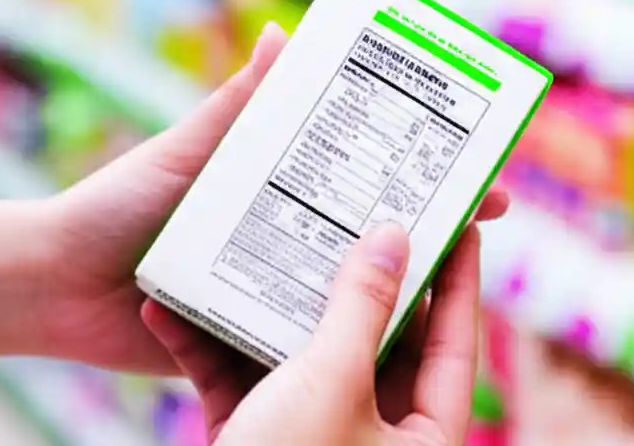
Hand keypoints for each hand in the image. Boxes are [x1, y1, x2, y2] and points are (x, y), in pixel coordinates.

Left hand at [32, 22, 508, 372]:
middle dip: (433, 216)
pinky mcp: (254, 334)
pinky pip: (309, 334)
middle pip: (373, 225)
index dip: (417, 160)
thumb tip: (279, 34)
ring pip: (353, 282)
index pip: (362, 166)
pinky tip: (398, 333)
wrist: (54, 291)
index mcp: (275, 184)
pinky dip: (350, 332)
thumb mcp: (184, 154)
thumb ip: (234, 107)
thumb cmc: (115, 209)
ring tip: (458, 273)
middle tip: (490, 211)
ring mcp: (273, 285)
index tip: (472, 155)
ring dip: (404, 277)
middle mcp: (285, 232)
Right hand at [144, 222, 483, 445]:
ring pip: (306, 353)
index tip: (461, 219)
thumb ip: (364, 307)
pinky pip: (241, 381)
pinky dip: (210, 347)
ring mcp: (313, 438)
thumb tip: (396, 238)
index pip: (456, 341)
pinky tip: (171, 308)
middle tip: (359, 210)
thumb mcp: (335, 383)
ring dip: (278, 302)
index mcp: (425, 438)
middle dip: (363, 276)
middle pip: (381, 339)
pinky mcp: (254, 441)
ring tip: (273, 237)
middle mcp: (375, 438)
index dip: (460, 277)